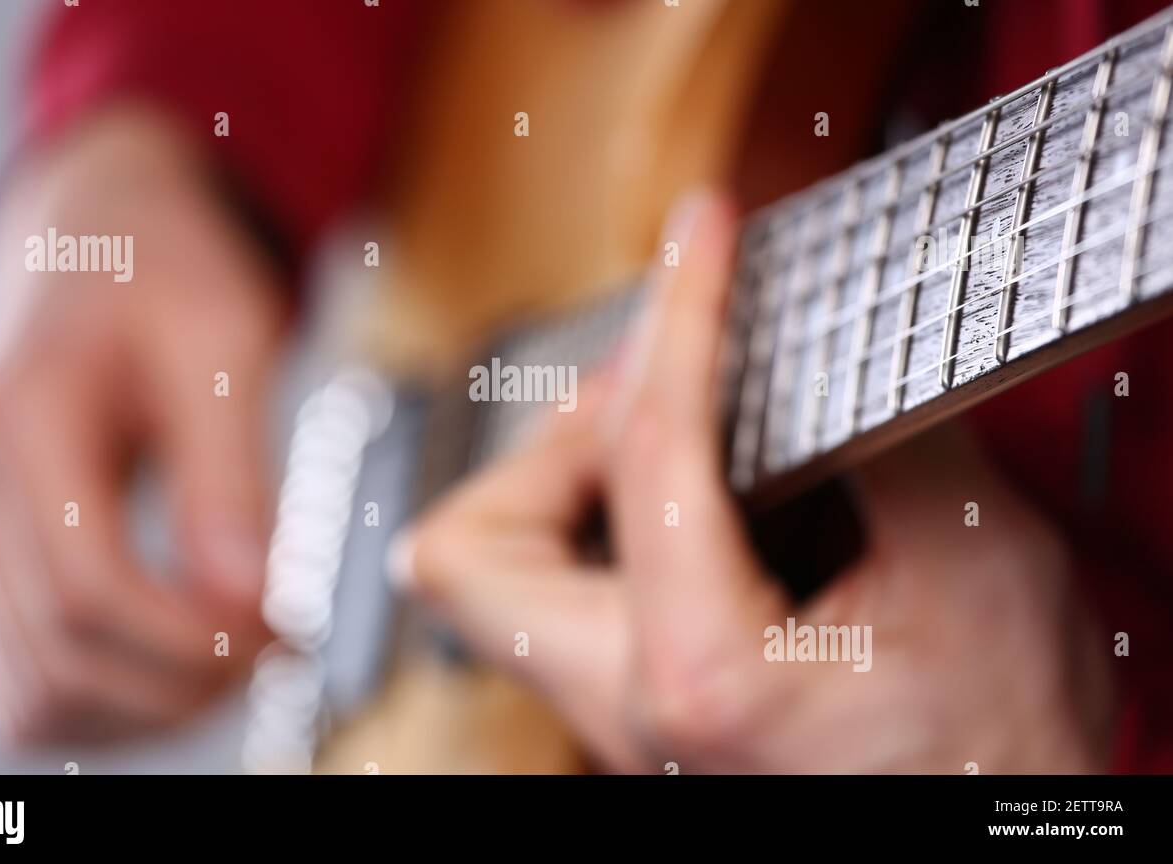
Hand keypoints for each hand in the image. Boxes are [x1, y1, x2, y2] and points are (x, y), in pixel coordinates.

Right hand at [0, 108, 282, 746]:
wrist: (101, 232)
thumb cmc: (166, 268)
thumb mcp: (223, 340)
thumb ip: (230, 474)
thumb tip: (251, 600)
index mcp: (21, 418)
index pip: (85, 589)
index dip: (193, 639)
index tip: (285, 632)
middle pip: (55, 661)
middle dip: (181, 687)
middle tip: (279, 652)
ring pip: (29, 695)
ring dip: (144, 710)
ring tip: (239, 663)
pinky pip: (27, 677)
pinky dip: (109, 701)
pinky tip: (185, 664)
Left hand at [398, 192, 1114, 772]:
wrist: (1002, 828)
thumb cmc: (1002, 757)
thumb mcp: (974, 569)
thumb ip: (882, 437)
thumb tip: (817, 335)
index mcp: (702, 676)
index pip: (647, 451)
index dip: (680, 314)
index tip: (703, 240)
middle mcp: (627, 709)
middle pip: (465, 555)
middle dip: (541, 441)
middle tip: (640, 388)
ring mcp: (618, 718)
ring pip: (491, 584)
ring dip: (555, 479)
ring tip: (655, 425)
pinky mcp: (636, 712)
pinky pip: (556, 602)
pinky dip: (595, 522)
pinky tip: (684, 489)